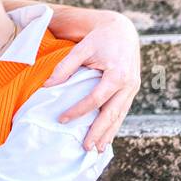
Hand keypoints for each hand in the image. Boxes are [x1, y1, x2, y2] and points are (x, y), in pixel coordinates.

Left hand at [44, 12, 139, 151]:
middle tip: (86, 147)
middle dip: (99, 132)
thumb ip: (65, 67)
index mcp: (117, 74)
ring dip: (109, 133)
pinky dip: (114, 125)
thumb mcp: (81, 49)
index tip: (62, 120)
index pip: (95, 99)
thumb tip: (47, 87)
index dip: (78, 111)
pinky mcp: (131, 90)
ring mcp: (133, 88)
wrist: (122, 30)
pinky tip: (106, 138)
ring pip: (120, 115)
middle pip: (112, 113)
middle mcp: (129, 84)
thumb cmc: (99, 39)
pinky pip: (122, 111)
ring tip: (98, 150)